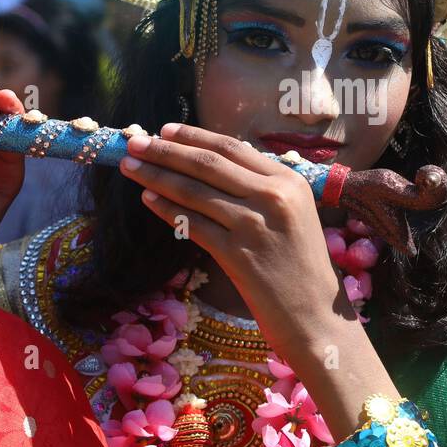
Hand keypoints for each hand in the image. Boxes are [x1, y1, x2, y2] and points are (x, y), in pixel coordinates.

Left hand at [119, 123, 353, 359]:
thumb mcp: (293, 214)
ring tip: (130, 167)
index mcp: (289, 180)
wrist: (316, 316)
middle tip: (134, 142)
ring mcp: (254, 224)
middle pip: (208, 164)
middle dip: (166, 150)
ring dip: (157, 176)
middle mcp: (273, 196)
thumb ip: (260, 188)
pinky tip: (148, 199)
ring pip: (195, 191)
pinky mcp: (237, 254)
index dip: (194, 137)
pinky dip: (167, 209)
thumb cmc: (302, 266)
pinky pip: (193, 224)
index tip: (165, 130)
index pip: (232, 148)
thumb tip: (210, 165)